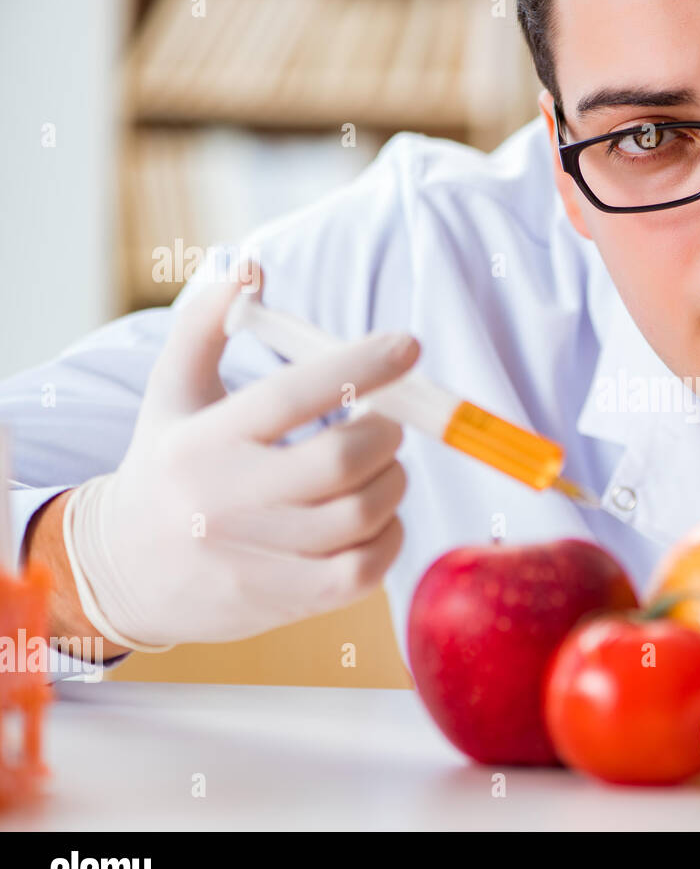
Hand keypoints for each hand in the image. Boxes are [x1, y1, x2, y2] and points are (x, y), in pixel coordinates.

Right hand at [63, 265, 419, 646]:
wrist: (123, 572)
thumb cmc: (166, 465)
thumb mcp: (171, 391)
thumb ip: (207, 324)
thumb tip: (251, 267)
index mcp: (203, 440)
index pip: (291, 395)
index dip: (360, 366)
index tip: (407, 347)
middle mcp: (226, 500)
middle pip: (341, 462)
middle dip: (386, 434)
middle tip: (386, 424)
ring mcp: (255, 556)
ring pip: (362, 515)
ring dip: (393, 482)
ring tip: (381, 468)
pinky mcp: (280, 601)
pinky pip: (364, 570)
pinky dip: (390, 538)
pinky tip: (378, 518)